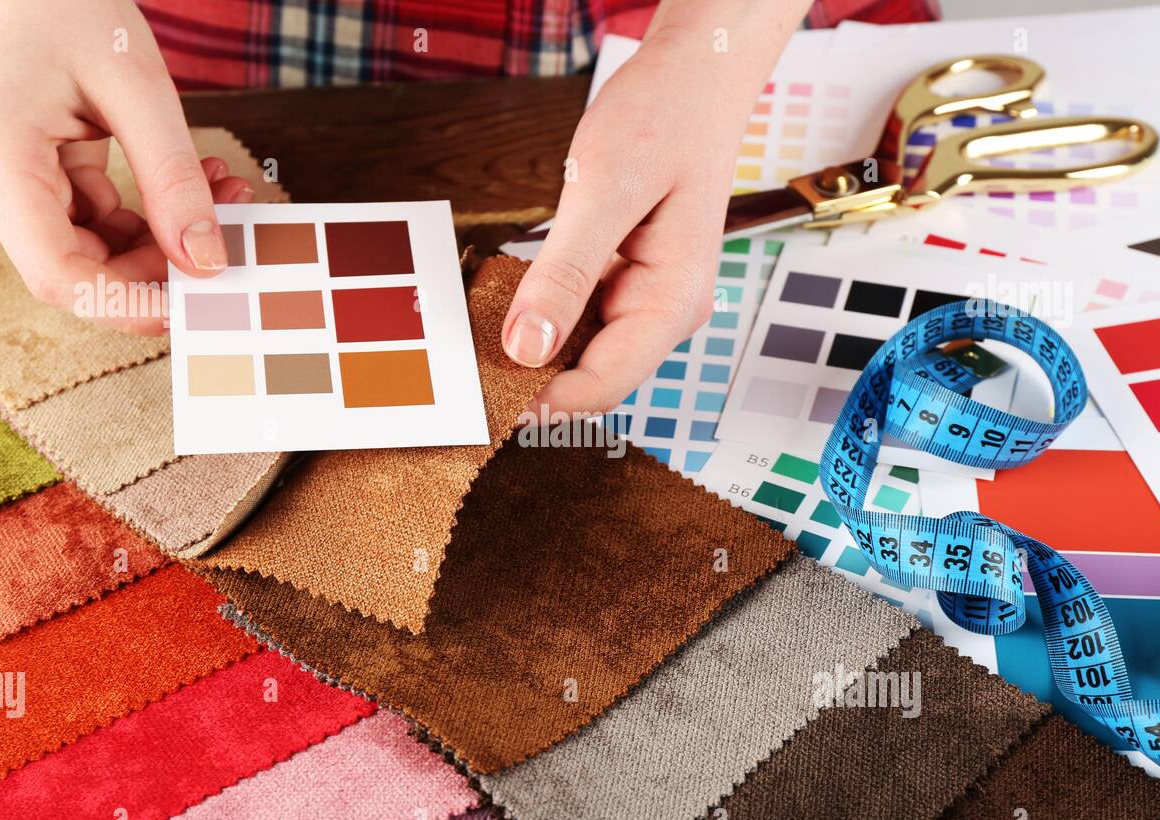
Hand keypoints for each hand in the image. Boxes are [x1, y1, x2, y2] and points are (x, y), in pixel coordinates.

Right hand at [0, 0, 252, 333]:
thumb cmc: (67, 10)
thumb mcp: (136, 88)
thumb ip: (172, 179)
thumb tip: (206, 260)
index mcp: (2, 171)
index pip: (62, 277)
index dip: (131, 306)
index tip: (199, 303)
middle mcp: (1, 196)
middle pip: (89, 274)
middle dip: (169, 264)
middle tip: (236, 224)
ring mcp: (22, 198)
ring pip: (107, 258)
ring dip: (174, 238)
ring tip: (227, 189)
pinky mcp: (48, 192)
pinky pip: (109, 229)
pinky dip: (160, 216)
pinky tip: (202, 182)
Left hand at [502, 0, 803, 413]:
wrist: (695, 77)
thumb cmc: (662, 120)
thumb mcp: (603, 191)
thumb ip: (565, 274)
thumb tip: (526, 349)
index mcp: (672, 302)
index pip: (602, 385)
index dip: (541, 401)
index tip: (479, 399)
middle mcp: (666, 314)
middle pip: (592, 378)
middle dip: (533, 382)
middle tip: (464, 374)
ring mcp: (650, 301)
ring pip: (584, 354)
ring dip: (534, 354)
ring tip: (477, 342)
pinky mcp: (630, 283)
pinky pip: (583, 319)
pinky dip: (544, 318)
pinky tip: (509, 306)